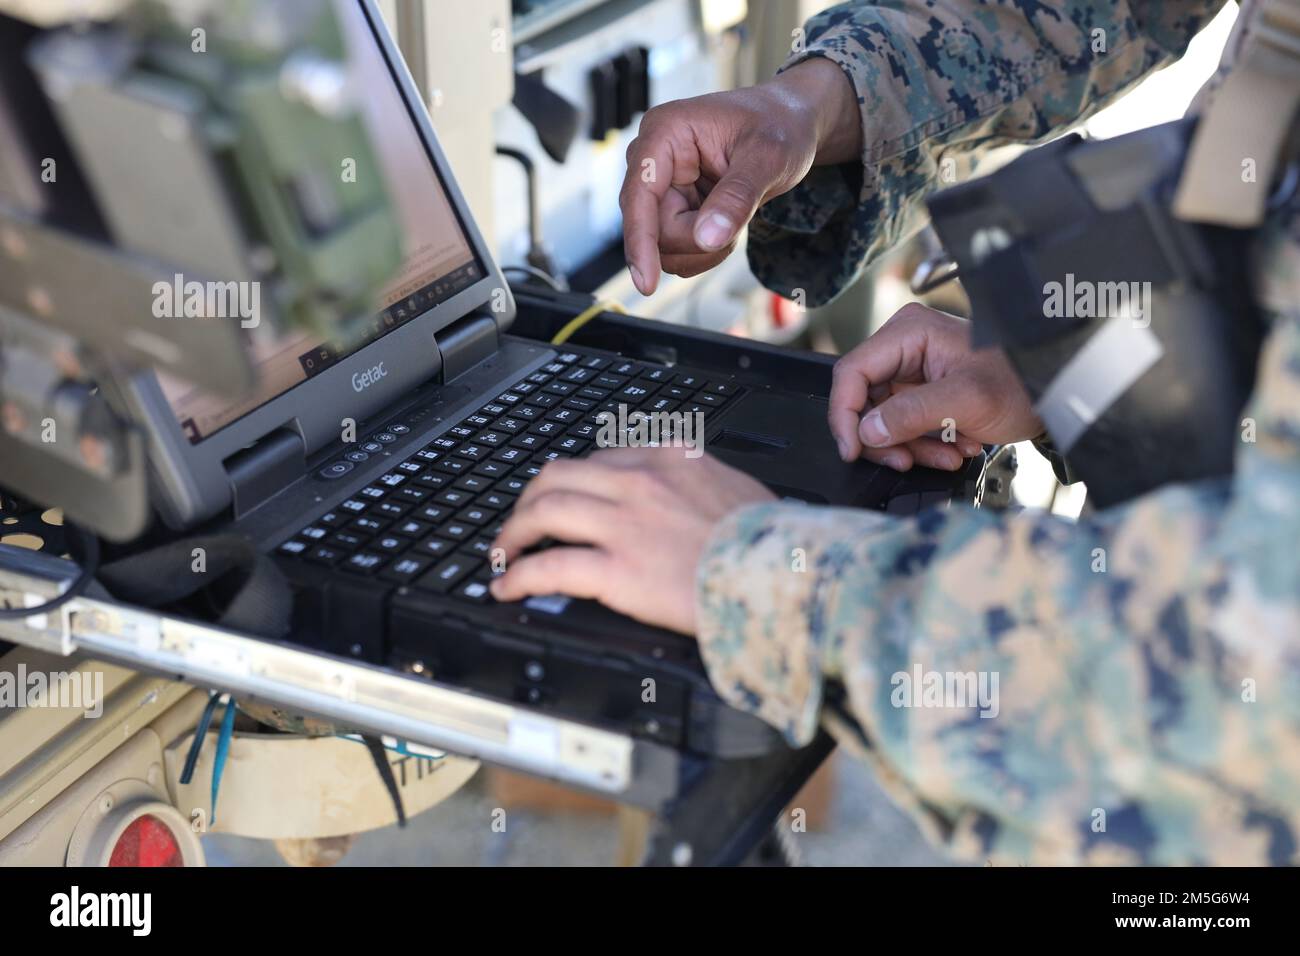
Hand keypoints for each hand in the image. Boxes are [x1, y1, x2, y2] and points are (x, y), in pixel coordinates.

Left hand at [489, 447, 775, 634]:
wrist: (783, 575)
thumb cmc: (768, 543)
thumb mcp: (732, 488)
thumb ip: (695, 483)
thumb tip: (683, 494)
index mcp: (667, 459)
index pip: (597, 459)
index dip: (568, 482)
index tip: (558, 499)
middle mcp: (639, 482)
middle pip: (556, 477)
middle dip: (526, 501)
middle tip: (517, 524)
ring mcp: (625, 523)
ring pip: (544, 512)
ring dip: (513, 534)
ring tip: (503, 554)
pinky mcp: (617, 568)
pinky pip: (550, 566)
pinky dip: (519, 577)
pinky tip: (508, 588)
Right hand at [621, 58, 860, 294]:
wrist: (790, 124)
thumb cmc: (780, 126)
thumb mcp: (768, 158)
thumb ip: (737, 198)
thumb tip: (706, 238)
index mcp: (664, 132)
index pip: (639, 196)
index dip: (640, 242)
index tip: (647, 284)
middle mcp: (653, 159)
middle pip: (653, 228)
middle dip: (696, 239)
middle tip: (736, 222)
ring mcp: (661, 184)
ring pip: (664, 244)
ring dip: (703, 248)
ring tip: (736, 219)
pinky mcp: (672, 205)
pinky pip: (677, 247)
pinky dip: (706, 249)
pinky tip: (727, 224)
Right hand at [829, 304, 1043, 470]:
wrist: (1053, 392)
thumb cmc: (1020, 383)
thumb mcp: (966, 400)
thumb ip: (911, 414)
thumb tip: (867, 431)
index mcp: (908, 332)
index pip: (851, 373)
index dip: (844, 415)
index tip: (853, 448)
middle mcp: (903, 347)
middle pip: (863, 401)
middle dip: (885, 437)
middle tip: (905, 460)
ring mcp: (911, 370)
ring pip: (882, 418)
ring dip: (909, 446)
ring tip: (946, 455)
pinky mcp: (921, 392)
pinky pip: (903, 424)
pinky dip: (922, 444)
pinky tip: (952, 447)